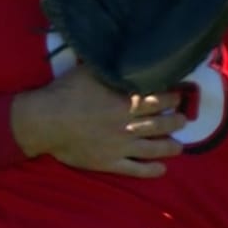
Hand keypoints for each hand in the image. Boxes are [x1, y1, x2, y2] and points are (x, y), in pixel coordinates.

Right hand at [10, 66, 185, 177]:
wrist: (45, 121)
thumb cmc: (66, 93)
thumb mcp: (90, 71)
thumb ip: (112, 67)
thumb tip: (126, 57)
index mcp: (126, 101)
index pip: (158, 99)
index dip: (172, 97)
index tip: (179, 96)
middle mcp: (128, 125)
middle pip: (161, 124)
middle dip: (176, 121)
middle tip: (183, 119)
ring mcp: (120, 146)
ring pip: (153, 148)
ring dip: (170, 146)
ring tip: (178, 146)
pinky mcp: (109, 163)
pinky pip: (135, 169)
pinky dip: (151, 170)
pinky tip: (161, 169)